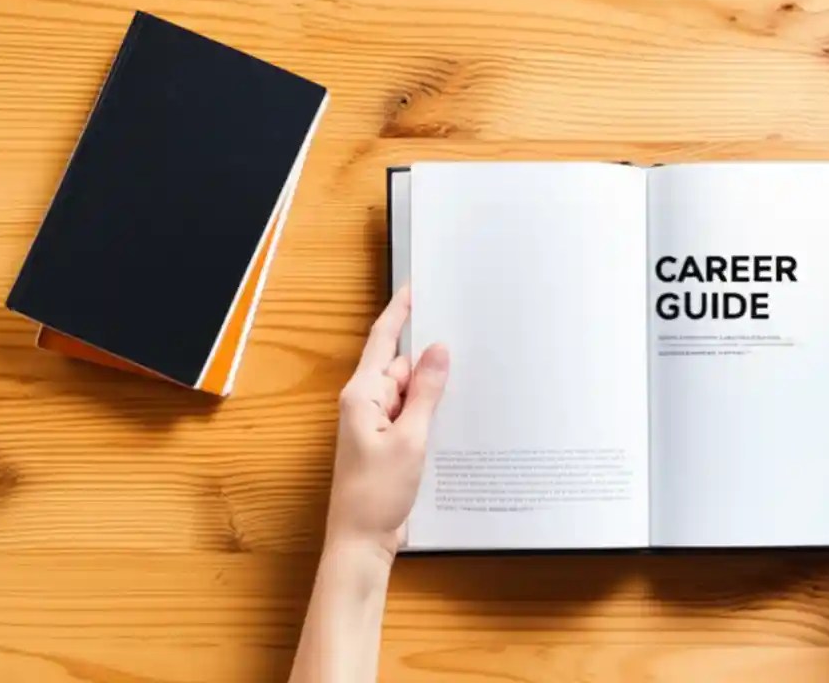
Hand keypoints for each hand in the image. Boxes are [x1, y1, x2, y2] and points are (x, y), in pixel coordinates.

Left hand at [325, 286, 448, 559]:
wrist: (361, 542)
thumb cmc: (376, 495)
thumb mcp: (411, 439)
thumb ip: (426, 392)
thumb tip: (438, 351)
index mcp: (362, 395)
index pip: (383, 339)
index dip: (400, 311)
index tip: (416, 287)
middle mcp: (365, 404)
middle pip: (403, 367)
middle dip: (432, 362)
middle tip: (466, 348)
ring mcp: (375, 424)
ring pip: (411, 393)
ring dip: (433, 394)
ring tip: (463, 394)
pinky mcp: (386, 443)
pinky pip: (411, 415)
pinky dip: (430, 415)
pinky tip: (451, 422)